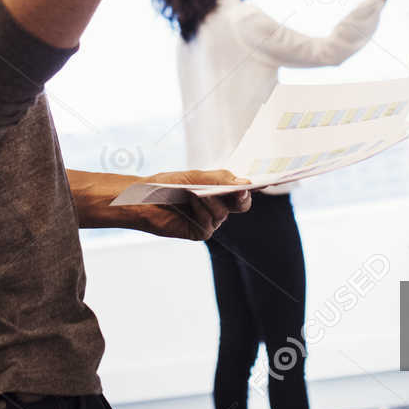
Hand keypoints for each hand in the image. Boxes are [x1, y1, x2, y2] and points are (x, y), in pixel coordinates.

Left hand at [127, 170, 253, 240]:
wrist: (144, 200)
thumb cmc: (168, 184)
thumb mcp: (195, 176)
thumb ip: (220, 179)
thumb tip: (245, 183)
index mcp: (219, 189)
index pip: (243, 189)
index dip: (254, 187)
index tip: (263, 183)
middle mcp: (218, 205)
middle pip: (242, 205)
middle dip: (241, 198)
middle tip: (238, 192)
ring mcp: (211, 220)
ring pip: (224, 213)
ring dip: (211, 201)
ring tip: (195, 193)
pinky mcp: (201, 232)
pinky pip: (210, 223)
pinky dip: (201, 211)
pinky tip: (190, 204)